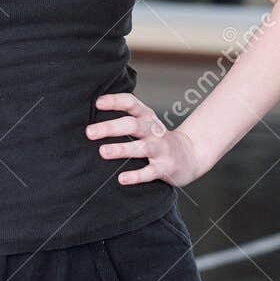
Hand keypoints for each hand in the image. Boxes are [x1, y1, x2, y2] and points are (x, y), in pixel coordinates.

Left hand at [89, 92, 208, 187]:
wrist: (190, 155)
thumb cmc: (158, 138)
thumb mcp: (146, 123)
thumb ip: (125, 118)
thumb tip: (91, 116)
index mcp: (147, 117)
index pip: (131, 103)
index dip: (115, 101)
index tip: (98, 103)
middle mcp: (153, 130)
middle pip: (132, 125)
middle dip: (110, 127)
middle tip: (89, 132)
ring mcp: (160, 149)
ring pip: (140, 148)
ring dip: (121, 149)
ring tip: (103, 151)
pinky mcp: (165, 168)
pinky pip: (149, 173)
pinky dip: (136, 176)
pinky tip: (122, 179)